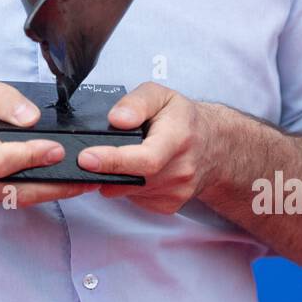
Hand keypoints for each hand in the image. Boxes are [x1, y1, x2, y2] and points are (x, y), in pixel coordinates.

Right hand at [0, 69, 99, 215]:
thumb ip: (0, 97)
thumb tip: (32, 117)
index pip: (0, 161)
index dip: (32, 158)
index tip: (58, 150)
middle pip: (14, 189)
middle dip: (55, 185)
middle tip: (86, 176)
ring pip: (13, 199)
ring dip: (46, 191)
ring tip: (75, 179)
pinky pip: (2, 201)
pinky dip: (23, 191)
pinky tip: (38, 177)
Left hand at [75, 83, 218, 212]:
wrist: (214, 146)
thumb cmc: (184, 120)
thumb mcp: (162, 95)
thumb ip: (137, 103)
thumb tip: (117, 119)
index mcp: (179, 138)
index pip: (146, 158)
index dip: (113, 161)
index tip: (87, 158)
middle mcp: (181, 169)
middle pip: (132, 178)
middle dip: (104, 170)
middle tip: (88, 158)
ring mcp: (177, 191)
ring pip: (129, 190)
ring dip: (116, 177)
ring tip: (119, 157)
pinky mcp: (169, 205)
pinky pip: (135, 198)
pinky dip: (127, 186)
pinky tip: (135, 171)